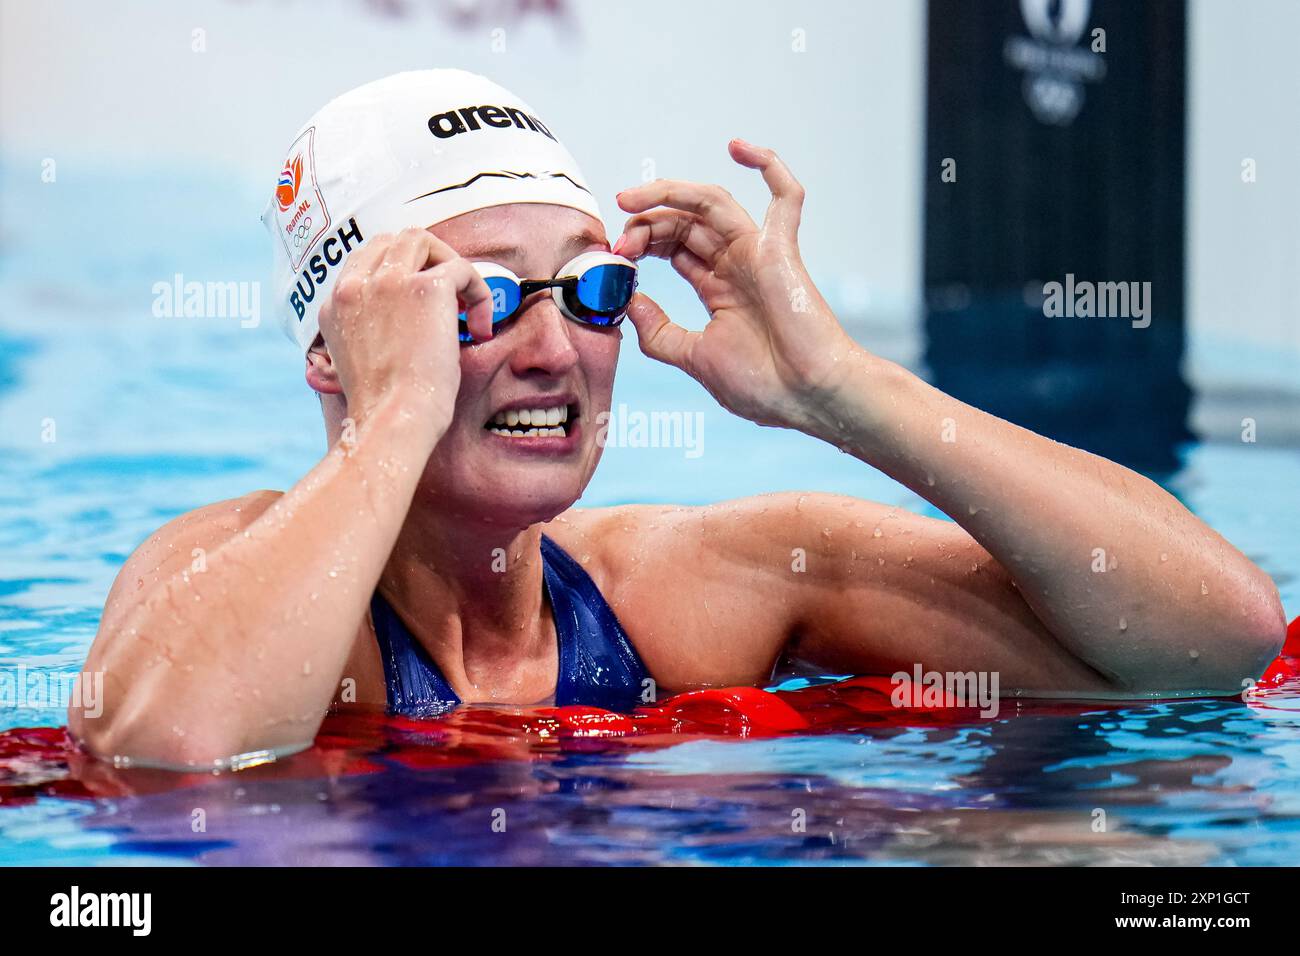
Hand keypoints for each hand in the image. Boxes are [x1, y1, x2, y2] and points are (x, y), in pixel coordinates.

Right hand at [316, 228, 493, 428]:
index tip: (423, 307)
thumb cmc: (385, 407)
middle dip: (424, 261)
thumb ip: (367, 332)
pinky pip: (461, 268)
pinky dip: (479, 292)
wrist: (394, 419)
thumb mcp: (358, 363)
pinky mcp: (426, 288)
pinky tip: (479, 328)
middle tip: (448, 300)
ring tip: (463, 306)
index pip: (365, 261)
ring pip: (421, 240)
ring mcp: (388, 282)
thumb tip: (406, 324)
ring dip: (447, 265)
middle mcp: (355, 286)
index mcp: (335, 304)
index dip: (400, 274)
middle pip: (392, 241)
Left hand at [614, 140, 859, 431]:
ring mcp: (759, 253)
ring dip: (669, 194)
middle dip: (646, 224)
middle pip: (685, 222)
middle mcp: (737, 264)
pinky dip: (768, 165)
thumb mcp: (694, 357)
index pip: (674, 246)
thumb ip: (660, 332)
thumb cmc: (764, 385)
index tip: (614, 256)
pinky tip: (738, 147)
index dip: (641, 242)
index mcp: (719, 288)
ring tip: (631, 200)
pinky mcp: (782, 250)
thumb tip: (630, 301)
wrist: (808, 398)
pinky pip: (785, 196)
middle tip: (618, 240)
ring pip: (711, 203)